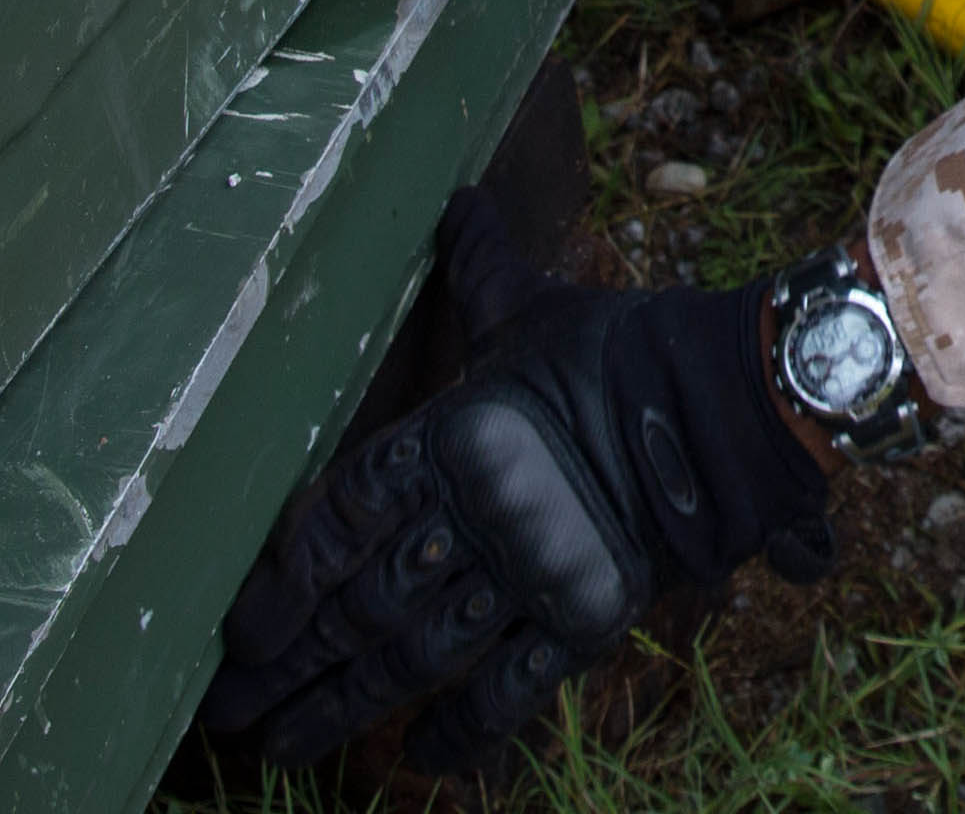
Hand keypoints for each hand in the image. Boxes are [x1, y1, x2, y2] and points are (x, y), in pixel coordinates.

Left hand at [198, 193, 838, 778]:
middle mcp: (475, 512)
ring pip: (414, 654)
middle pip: (359, 605)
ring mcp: (529, 568)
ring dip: (344, 707)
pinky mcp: (587, 610)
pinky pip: (512, 686)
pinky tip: (419, 759)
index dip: (284, 581)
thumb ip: (486, 273)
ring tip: (284, 749)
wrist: (740, 396)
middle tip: (225, 713)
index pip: (342, 518)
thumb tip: (456, 206)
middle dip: (289, 666)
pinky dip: (466, 729)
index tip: (236, 631)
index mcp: (453, 436)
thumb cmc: (632, 344)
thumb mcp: (543, 307)